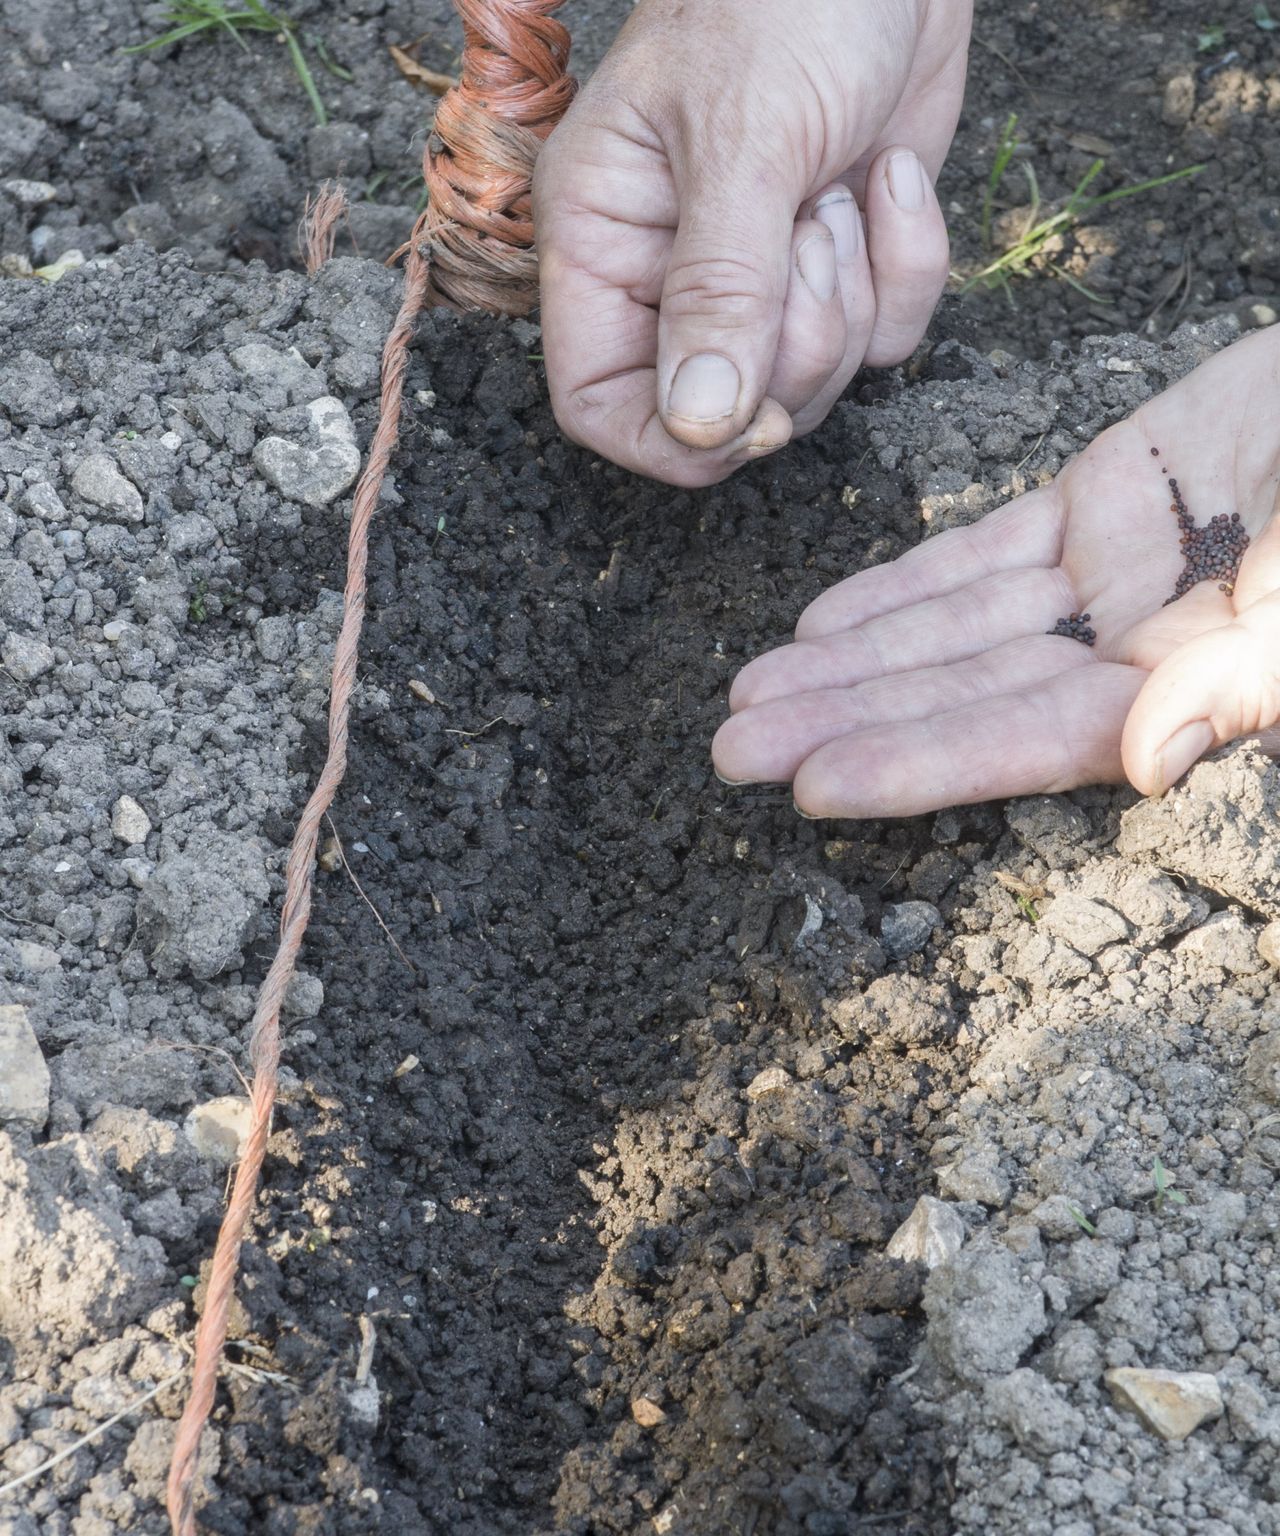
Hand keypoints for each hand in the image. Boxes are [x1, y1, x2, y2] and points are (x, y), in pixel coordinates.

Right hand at [533, 0, 971, 486]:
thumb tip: (700, 425)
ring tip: (842, 188)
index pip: (599, 404)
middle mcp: (667, 276)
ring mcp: (758, 278)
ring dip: (854, 300)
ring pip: (810, 384)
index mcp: (601, 241)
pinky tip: (895, 178)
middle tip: (813, 234)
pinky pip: (883, 340)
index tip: (752, 418)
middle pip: (722, 412)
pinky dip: (908, 269)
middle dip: (796, 345)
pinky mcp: (838, 265)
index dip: (675, 438)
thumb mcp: (745, 141)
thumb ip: (719, 291)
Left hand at [713, 327, 1279, 816]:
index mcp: (1189, 694)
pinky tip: (825, 617)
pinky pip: (985, 549)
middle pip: (962, 693)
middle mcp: (1135, 651)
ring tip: (753, 688)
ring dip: (852, 658)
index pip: (1027, 743)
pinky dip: (906, 582)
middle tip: (732, 747)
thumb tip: (1139, 760)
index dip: (918, 764)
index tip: (811, 784)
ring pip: (956, 626)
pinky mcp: (1103, 496)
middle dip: (846, 718)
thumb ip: (1238, 683)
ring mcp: (1112, 575)